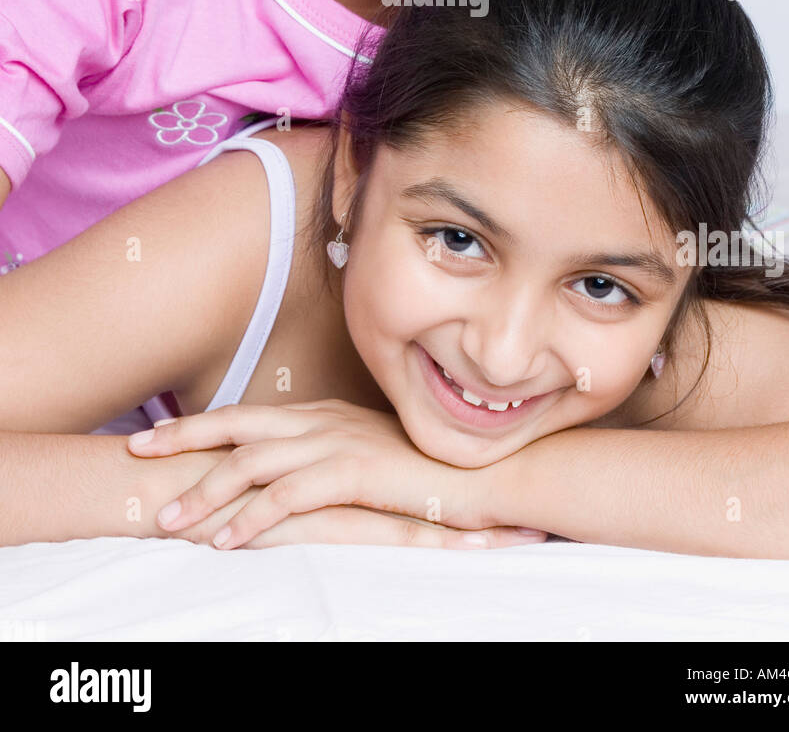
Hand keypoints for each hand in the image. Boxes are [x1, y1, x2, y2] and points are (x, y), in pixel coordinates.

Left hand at [128, 400, 546, 549]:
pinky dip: (252, 518)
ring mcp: (337, 442)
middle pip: (238, 425)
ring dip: (207, 492)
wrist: (484, 475)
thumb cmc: (428, 472)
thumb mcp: (368, 457)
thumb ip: (330, 459)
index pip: (249, 416)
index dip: (200, 424)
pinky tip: (227, 541)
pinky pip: (290, 495)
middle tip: (137, 454)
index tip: (157, 435)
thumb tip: (294, 477)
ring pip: (254, 463)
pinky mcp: (354, 472)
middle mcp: (323, 420)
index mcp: (323, 415)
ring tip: (169, 520)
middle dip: (183, 438)